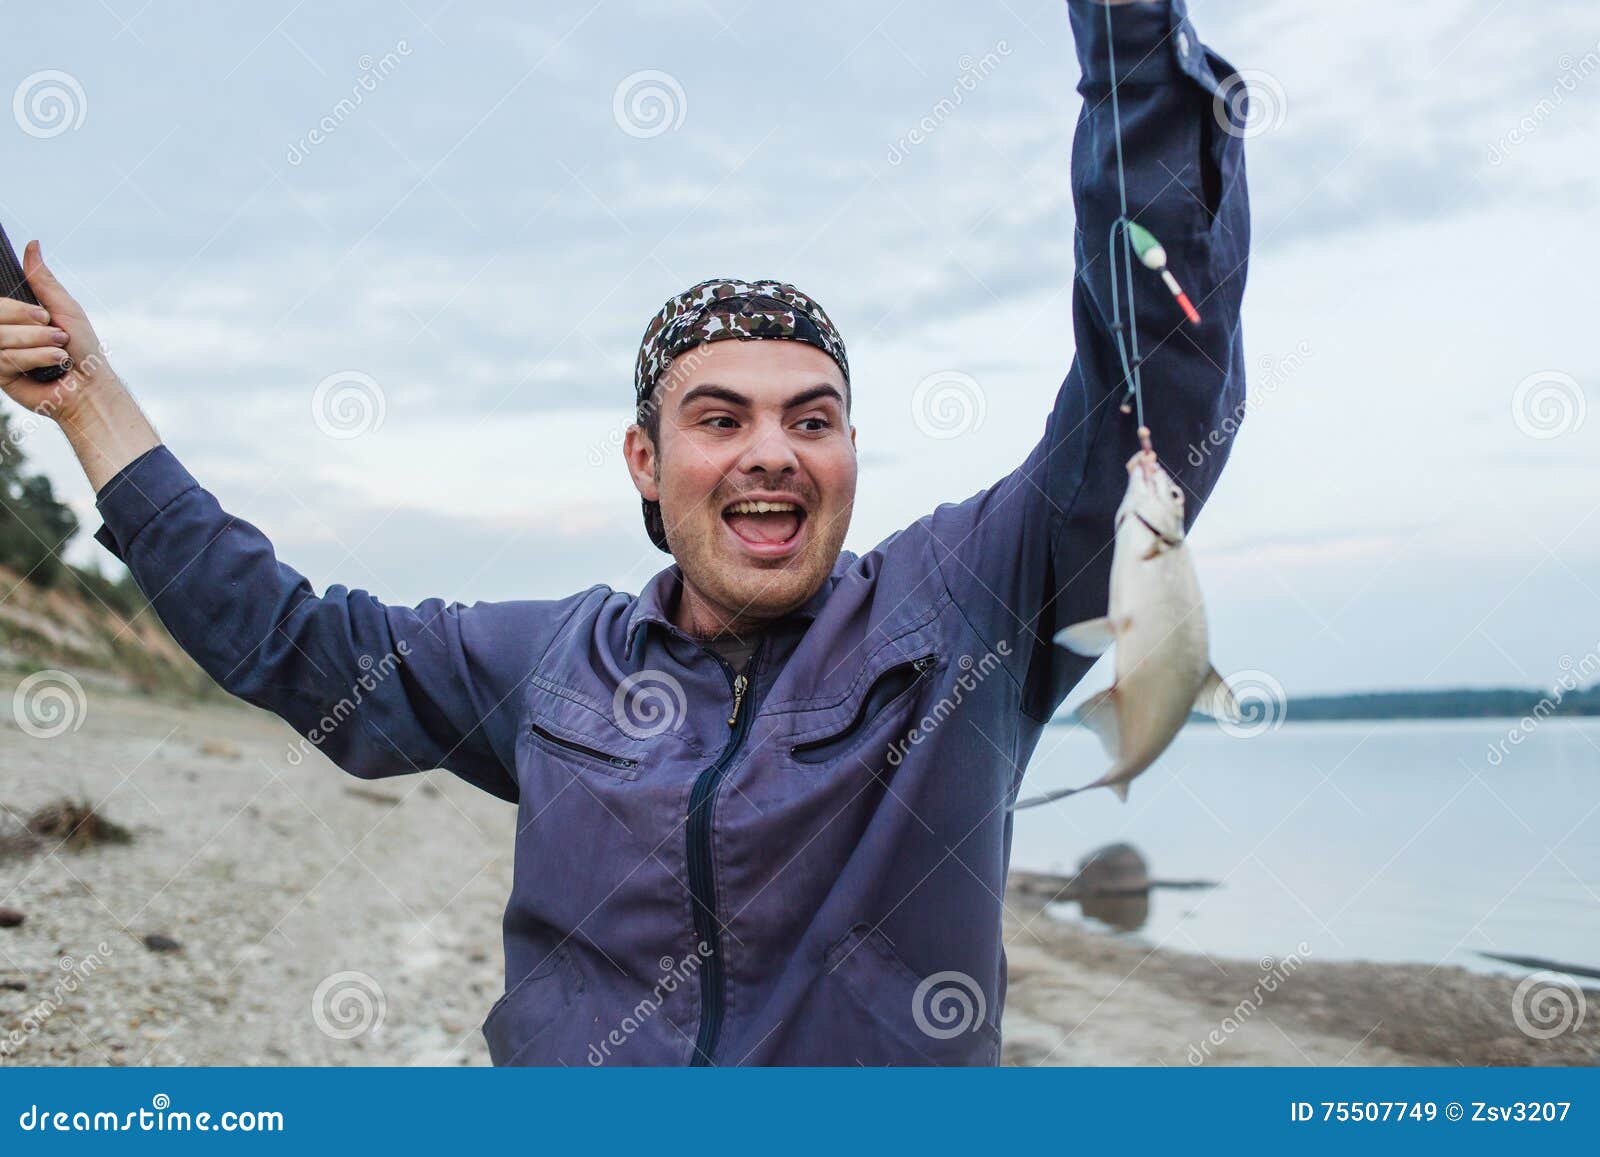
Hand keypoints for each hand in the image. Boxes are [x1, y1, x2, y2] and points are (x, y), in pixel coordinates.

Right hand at [1, 240, 117, 421]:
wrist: (89, 385)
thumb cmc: (82, 348)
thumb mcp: (65, 307)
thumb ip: (43, 279)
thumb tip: (33, 244)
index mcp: (14, 316)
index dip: (19, 309)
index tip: (45, 316)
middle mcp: (3, 332)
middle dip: (33, 327)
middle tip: (58, 336)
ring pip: (1, 337)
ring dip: (39, 344)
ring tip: (59, 353)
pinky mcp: (0, 375)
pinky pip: (5, 359)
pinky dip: (35, 359)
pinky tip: (51, 366)